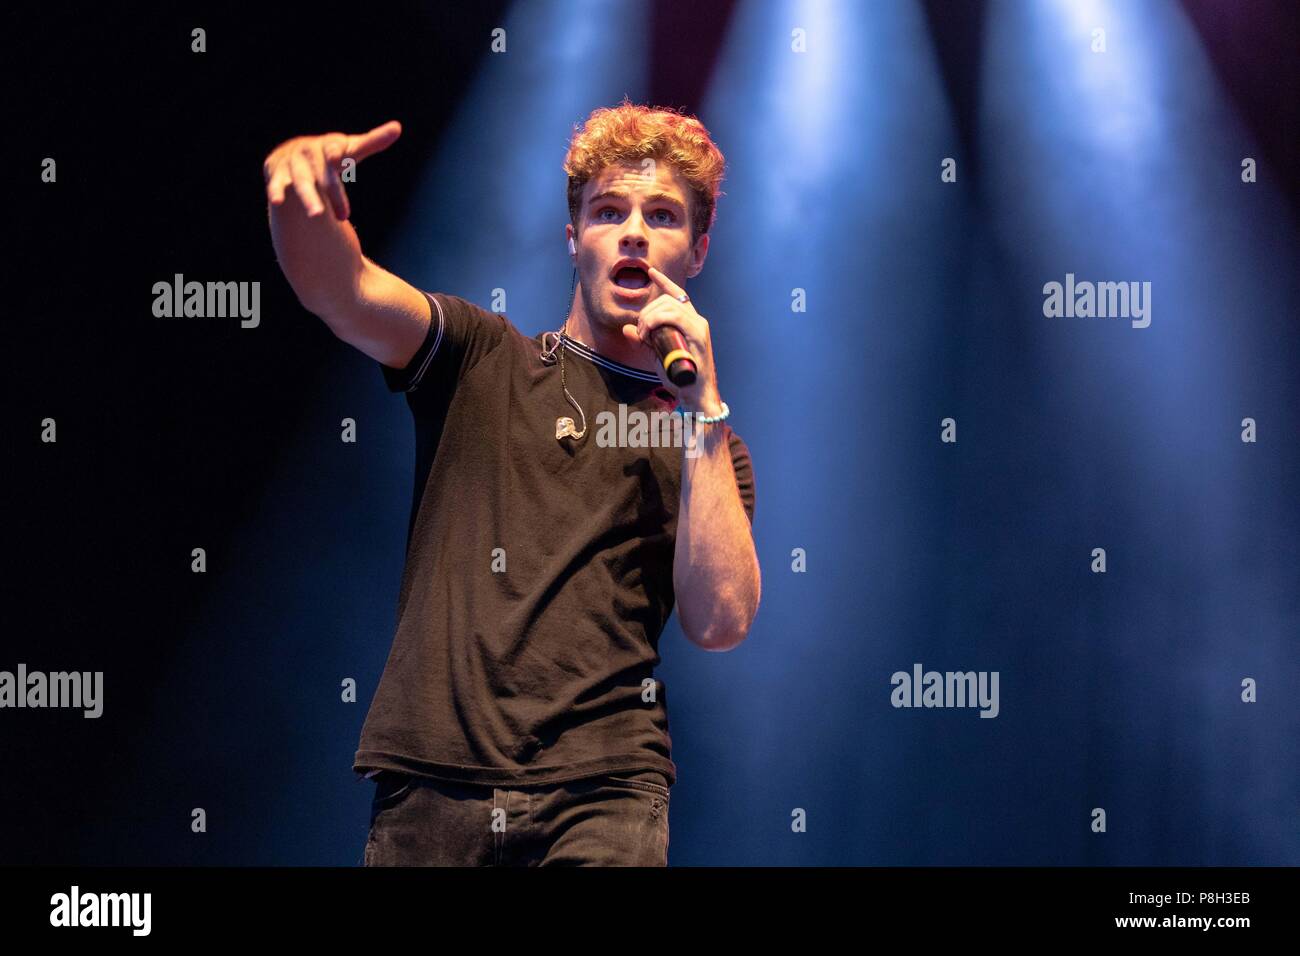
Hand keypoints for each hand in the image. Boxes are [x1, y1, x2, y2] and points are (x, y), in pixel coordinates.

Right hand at [263, 120, 401, 220]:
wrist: (298, 154)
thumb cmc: (331, 154)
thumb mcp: (351, 148)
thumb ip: (373, 141)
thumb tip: (398, 127)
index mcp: (329, 145)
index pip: (334, 150)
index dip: (335, 155)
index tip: (338, 159)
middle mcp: (309, 151)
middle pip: (322, 173)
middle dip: (332, 192)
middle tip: (344, 215)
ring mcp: (292, 162)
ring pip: (301, 181)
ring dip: (308, 197)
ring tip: (318, 215)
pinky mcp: (277, 172)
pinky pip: (276, 183)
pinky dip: (276, 190)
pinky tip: (277, 202)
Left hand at [621, 266, 723, 415]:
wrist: (696, 394)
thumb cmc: (678, 376)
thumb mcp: (655, 355)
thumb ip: (643, 341)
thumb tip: (627, 328)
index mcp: (689, 322)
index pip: (677, 295)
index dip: (664, 282)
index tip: (651, 272)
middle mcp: (696, 320)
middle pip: (667, 300)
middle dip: (647, 311)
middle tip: (640, 332)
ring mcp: (698, 326)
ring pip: (669, 305)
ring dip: (650, 316)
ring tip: (644, 334)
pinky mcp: (698, 333)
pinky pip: (675, 316)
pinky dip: (658, 320)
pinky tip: (649, 331)